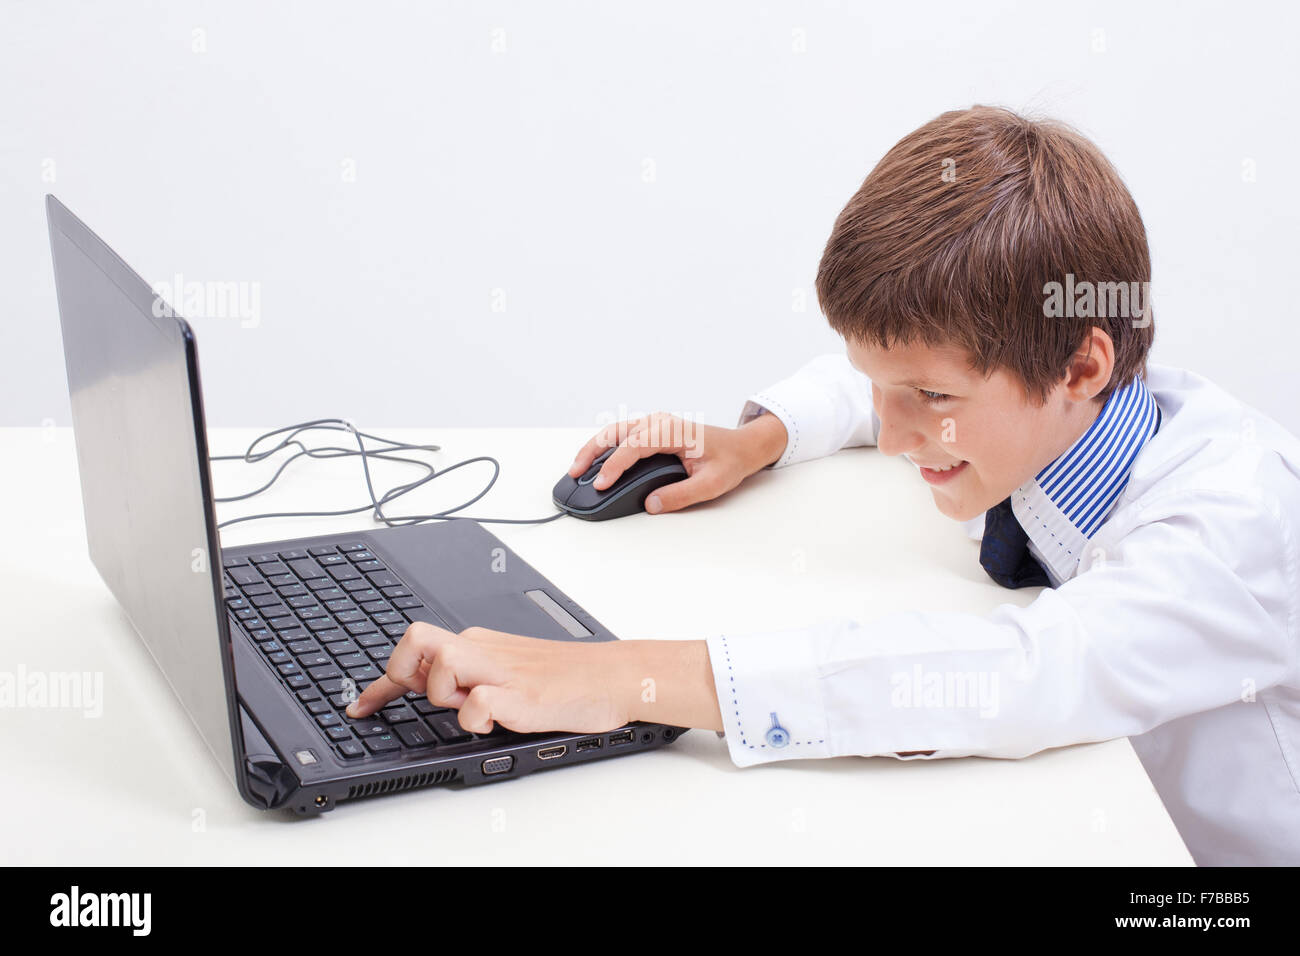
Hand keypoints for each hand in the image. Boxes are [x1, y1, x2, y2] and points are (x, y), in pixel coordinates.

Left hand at [345, 622, 633, 733]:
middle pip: (415, 640)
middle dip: (405, 673)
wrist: (612, 676)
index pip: (414, 649)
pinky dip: (478, 718)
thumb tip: (431, 685)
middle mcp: (482, 650)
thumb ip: (470, 674)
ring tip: (475, 708)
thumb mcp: (508, 668)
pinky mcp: (521, 694)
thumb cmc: (565, 677)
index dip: (378, 684)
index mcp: (477, 642)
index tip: (360, 707)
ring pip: (440, 668)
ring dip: (445, 696)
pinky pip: (479, 704)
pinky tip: (496, 721)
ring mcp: (501, 671)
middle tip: (427, 698)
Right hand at [566, 411, 787, 513]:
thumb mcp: (711, 484)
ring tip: (577, 468)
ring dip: (594, 447)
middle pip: (616, 432)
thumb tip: (651, 504)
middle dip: (592, 451)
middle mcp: (660, 422)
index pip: (634, 446)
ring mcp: (654, 424)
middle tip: (575, 473)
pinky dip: (604, 447)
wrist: (742, 447)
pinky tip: (595, 462)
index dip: (615, 465)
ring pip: (615, 431)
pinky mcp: (652, 431)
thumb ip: (681, 495)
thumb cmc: (729, 461)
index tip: (601, 483)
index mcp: (673, 431)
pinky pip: (622, 435)